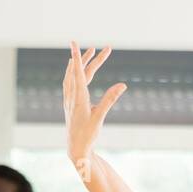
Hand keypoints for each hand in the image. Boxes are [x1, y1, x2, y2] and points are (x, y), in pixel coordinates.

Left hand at [63, 41, 125, 172]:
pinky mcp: (69, 103)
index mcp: (79, 98)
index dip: (77, 56)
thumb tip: (123, 85)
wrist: (75, 149)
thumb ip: (110, 100)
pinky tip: (75, 69)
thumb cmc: (88, 135)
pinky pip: (69, 83)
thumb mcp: (100, 117)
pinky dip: (73, 73)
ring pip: (73, 76)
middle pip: (80, 72)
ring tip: (91, 52)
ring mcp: (69, 99)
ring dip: (81, 63)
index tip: (74, 42)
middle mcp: (72, 96)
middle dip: (91, 58)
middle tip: (106, 48)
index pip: (78, 72)